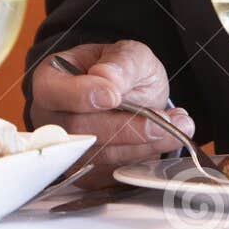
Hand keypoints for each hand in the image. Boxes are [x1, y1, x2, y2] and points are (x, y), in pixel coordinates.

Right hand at [29, 41, 193, 173]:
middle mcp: (53, 120)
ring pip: (99, 156)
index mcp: (51, 81)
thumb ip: (120, 63)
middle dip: (125, 127)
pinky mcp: (87, 174)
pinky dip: (143, 158)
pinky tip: (163, 139)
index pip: (53, 91)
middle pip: (79, 129)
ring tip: (176, 126)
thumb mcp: (128, 54)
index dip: (81, 95)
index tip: (113, 96)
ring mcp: (67, 151)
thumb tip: (106, 79)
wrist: (133, 98)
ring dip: (143, 145)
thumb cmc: (122, 73)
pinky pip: (112, 173)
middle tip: (162, 120)